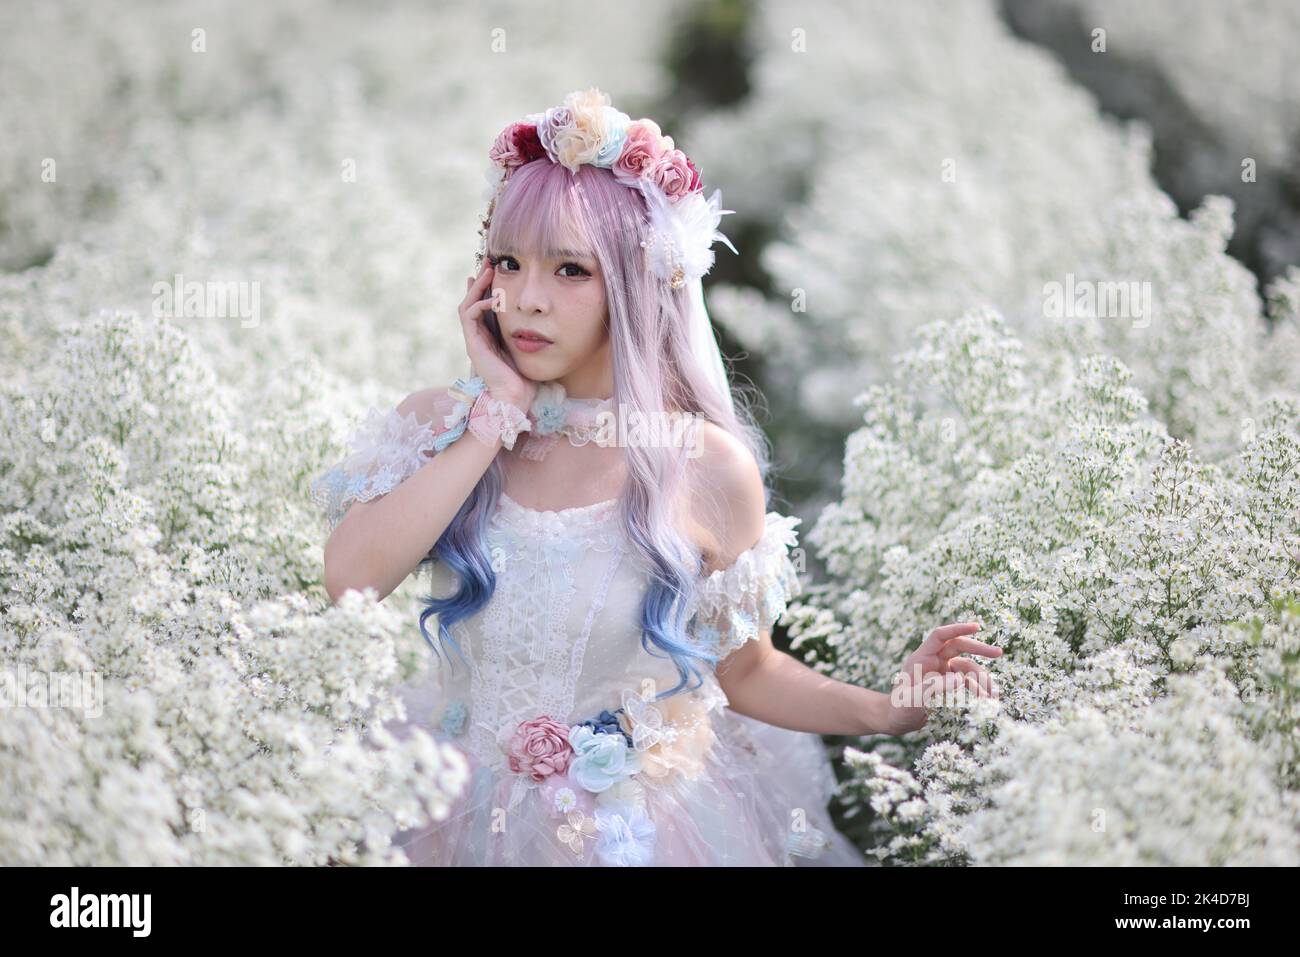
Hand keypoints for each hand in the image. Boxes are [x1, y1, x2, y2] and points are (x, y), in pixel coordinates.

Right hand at [460, 260, 537, 410]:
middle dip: (482, 279)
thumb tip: (544, 317)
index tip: (497, 269)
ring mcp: (474, 340)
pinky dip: (479, 303)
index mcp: (491, 336)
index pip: (484, 305)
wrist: (515, 399)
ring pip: (467, 304)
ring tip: (489, 270)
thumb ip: (530, 333)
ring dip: (478, 286)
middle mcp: (480, 336)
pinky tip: (494, 297)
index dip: (488, 287)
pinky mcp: (472, 344)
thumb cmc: (526, 378)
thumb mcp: (529, 348)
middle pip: (473, 300)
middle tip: (491, 261)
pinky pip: (469, 316)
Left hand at [884, 621, 1001, 734]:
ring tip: (994, 694)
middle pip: (959, 647)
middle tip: (998, 653)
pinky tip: (988, 698)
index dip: (957, 629)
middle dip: (979, 649)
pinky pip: (967, 681)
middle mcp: (933, 661)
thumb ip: (934, 688)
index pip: (940, 636)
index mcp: (921, 658)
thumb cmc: (899, 709)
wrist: (895, 721)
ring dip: (982, 678)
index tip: (977, 627)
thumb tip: (961, 679)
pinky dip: (978, 688)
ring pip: (967, 667)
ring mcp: (941, 671)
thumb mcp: (913, 700)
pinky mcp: (947, 683)